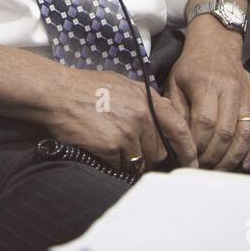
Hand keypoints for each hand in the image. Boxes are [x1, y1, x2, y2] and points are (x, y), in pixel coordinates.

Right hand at [46, 67, 197, 171]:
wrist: (58, 93)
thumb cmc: (87, 87)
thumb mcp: (123, 84)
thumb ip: (145, 100)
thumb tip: (162, 117)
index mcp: (148, 100)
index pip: (180, 129)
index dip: (188, 149)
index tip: (192, 162)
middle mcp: (142, 116)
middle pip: (159, 151)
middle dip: (148, 153)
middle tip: (129, 146)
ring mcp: (128, 133)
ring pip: (140, 162)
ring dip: (128, 159)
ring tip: (111, 143)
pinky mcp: (112, 148)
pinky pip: (120, 166)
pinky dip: (111, 161)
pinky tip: (100, 146)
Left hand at [164, 32, 249, 170]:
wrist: (216, 44)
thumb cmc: (193, 65)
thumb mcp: (175, 81)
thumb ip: (175, 109)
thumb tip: (177, 138)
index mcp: (206, 84)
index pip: (205, 122)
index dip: (198, 144)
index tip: (189, 156)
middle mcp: (229, 90)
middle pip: (225, 133)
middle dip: (213, 156)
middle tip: (203, 167)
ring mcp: (246, 97)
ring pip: (245, 134)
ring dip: (233, 158)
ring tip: (220, 169)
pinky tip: (246, 163)